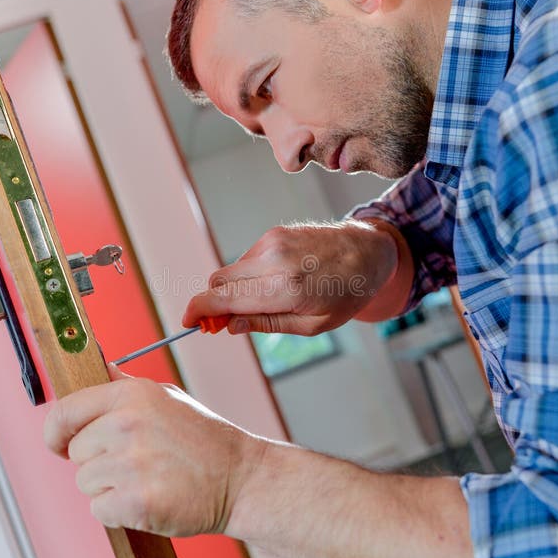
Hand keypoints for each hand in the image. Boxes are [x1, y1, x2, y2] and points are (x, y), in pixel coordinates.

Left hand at [43, 366, 263, 536]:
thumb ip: (123, 386)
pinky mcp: (137, 501)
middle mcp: (127, 424)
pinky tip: (149, 499)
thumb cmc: (204, 440)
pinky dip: (119, 513)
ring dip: (110, 488)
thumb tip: (95, 365)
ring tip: (147, 479)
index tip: (58, 444)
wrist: (242, 478)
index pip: (64, 412)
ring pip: (86, 483)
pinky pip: (100, 511)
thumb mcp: (165, 397)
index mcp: (131, 395)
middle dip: (97, 462)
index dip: (55, 433)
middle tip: (137, 463)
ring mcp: (132, 463)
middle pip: (76, 453)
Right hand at [183, 221, 397, 335]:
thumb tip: (228, 325)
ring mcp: (272, 242)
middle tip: (222, 322)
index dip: (198, 312)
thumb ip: (265, 324)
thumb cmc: (346, 294)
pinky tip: (276, 281)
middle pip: (217, 281)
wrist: (369, 252)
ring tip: (265, 301)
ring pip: (231, 270)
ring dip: (235, 289)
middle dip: (212, 303)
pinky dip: (250, 274)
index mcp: (284, 288)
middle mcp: (273, 260)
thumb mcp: (311, 325)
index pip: (223, 299)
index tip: (188, 323)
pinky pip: (248, 259)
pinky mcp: (274, 232)